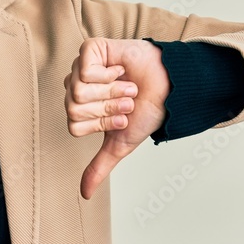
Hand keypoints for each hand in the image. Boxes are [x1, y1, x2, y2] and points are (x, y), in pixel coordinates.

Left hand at [64, 37, 170, 199]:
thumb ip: (99, 166)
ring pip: (78, 91)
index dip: (102, 125)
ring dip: (112, 93)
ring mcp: (80, 67)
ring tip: (128, 87)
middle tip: (127, 102)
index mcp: (79, 108)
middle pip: (74, 109)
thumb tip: (84, 194)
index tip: (123, 119)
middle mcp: (76, 87)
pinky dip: (108, 76)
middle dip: (108, 109)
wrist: (170, 89)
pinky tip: (120, 70)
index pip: (74, 126)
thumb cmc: (146, 111)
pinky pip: (85, 70)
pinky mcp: (90, 49)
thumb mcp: (120, 143)